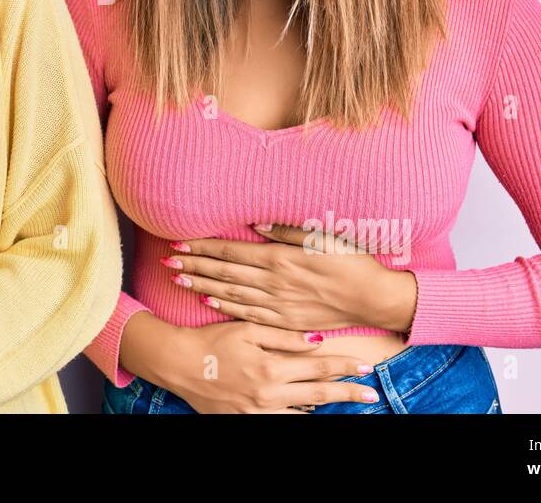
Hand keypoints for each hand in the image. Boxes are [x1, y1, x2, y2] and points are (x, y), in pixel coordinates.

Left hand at [160, 223, 416, 331]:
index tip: (179, 242)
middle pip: (224, 272)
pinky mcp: (285, 320)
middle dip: (193, 265)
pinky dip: (225, 306)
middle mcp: (274, 282)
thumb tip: (254, 221)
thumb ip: (286, 229)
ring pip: (230, 293)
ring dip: (202, 284)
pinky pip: (248, 313)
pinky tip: (207, 300)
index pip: (231, 252)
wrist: (373, 298)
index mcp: (280, 258)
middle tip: (167, 260)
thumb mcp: (321, 236)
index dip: (202, 247)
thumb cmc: (351, 261)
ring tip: (177, 278)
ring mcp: (278, 304)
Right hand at [160, 321, 380, 413]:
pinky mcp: (245, 421)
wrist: (178, 365)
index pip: (318, 368)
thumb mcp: (247, 330)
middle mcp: (268, 395)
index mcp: (270, 369)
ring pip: (303, 413)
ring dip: (326, 406)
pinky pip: (281, 420)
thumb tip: (316, 341)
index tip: (366, 367)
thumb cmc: (211, 342)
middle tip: (372, 393)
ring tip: (346, 400)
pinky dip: (298, 414)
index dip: (344, 367)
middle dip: (348, 393)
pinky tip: (309, 409)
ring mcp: (257, 413)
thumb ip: (283, 337)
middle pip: (318, 394)